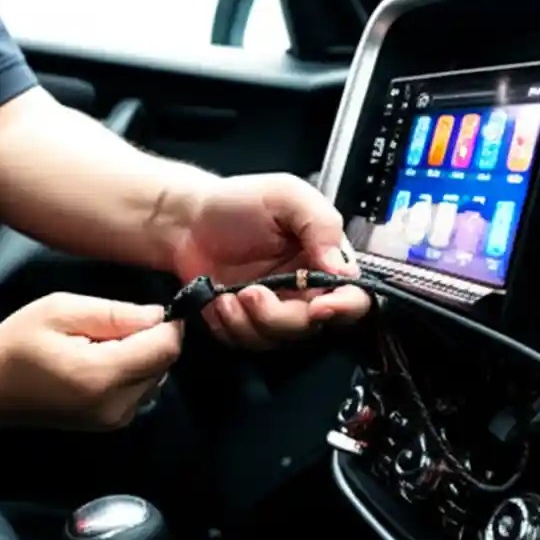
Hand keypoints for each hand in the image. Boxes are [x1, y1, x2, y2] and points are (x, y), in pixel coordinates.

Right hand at [0, 293, 181, 430]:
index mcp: (102, 376)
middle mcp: (116, 405)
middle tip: (106, 327)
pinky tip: (97, 362)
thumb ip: (115, 313)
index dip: (167, 322)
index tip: (145, 309)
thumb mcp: (61, 310)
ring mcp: (115, 419)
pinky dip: (130, 370)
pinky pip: (141, 388)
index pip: (166, 348)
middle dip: (149, 338)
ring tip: (96, 345)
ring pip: (156, 374)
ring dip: (140, 354)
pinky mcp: (112, 423)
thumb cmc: (16, 345)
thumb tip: (159, 315)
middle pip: (164, 362)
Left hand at [172, 173, 371, 348]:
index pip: (353, 297)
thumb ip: (321, 223)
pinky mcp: (245, 324)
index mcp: (325, 260)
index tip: (319, 307)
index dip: (344, 308)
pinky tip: (217, 301)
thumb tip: (343, 271)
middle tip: (251, 292)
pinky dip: (230, 327)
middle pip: (313, 326)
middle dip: (280, 316)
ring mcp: (275, 310)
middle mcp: (305, 291)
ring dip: (251, 322)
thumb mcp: (286, 196)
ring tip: (226, 295)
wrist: (186, 219)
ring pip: (279, 340)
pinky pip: (248, 343)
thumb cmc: (238, 201)